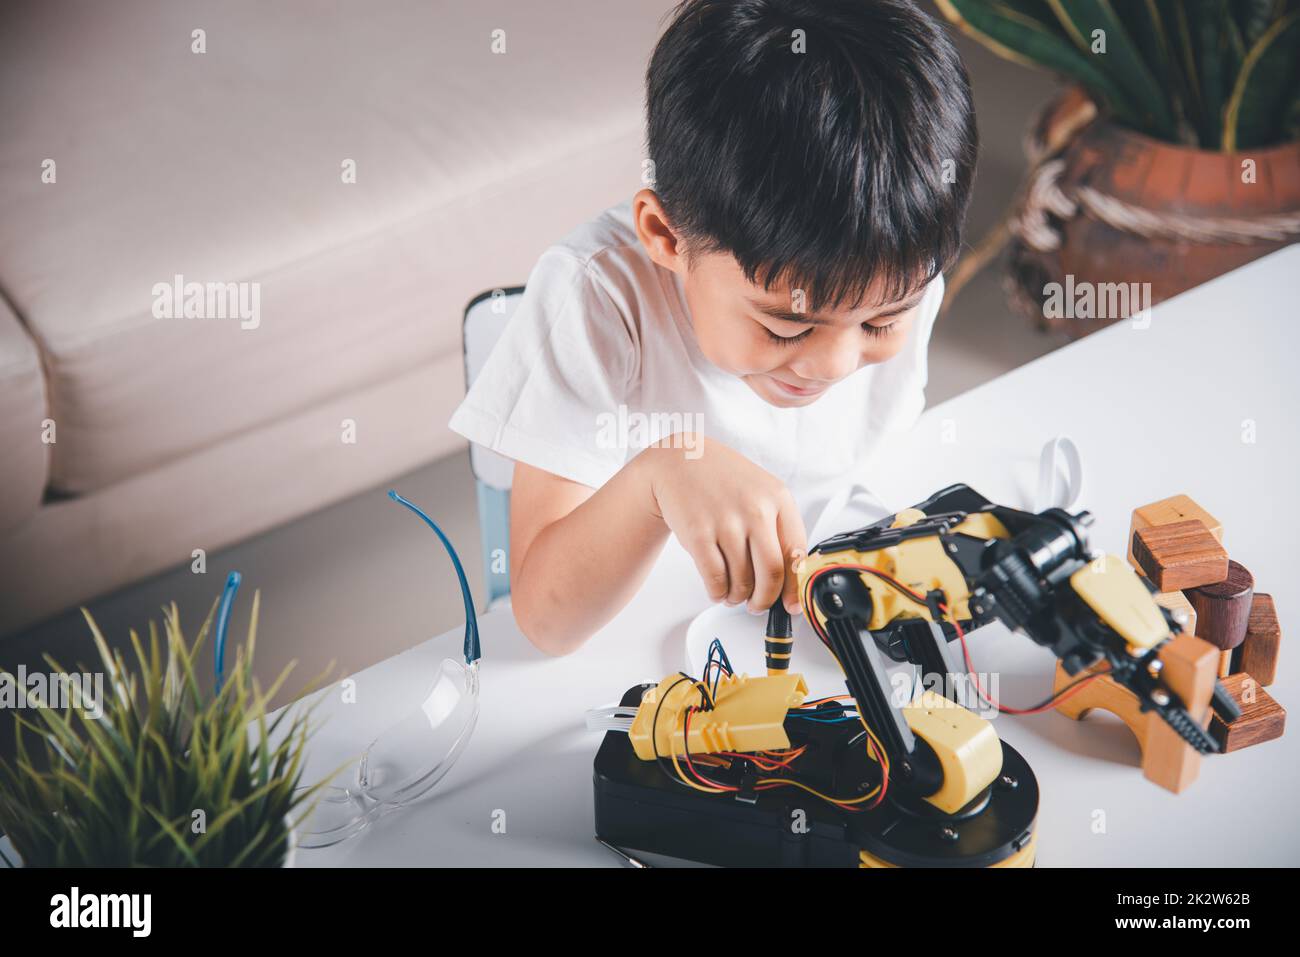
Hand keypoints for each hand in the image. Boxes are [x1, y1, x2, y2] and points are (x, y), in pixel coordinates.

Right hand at [638, 434, 806, 613]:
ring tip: (734, 593)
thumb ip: (779, 530)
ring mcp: (726, 521)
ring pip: (741, 580)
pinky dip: (718, 593)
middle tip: (758, 605)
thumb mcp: (761, 493)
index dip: (793, 588)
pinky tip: (718, 589)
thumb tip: (790, 579)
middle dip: (764, 600)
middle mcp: (755, 509)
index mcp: (778, 498)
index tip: (790, 604)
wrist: (680, 461)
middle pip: (771, 574)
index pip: (796, 555)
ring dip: (738, 597)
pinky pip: (715, 579)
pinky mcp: (698, 533)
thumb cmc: (724, 481)